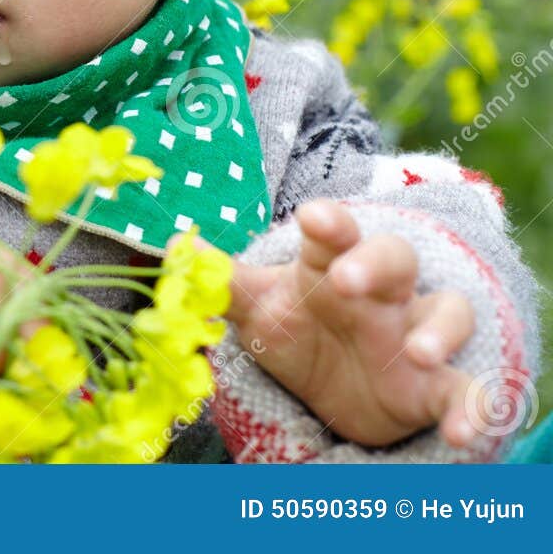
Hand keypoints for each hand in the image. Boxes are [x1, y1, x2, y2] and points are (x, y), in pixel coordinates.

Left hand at [221, 198, 480, 448]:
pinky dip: (471, 406)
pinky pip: (465, 389)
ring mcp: (413, 336)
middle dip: (374, 264)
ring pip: (446, 312)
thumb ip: (220, 281)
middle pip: (393, 258)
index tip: (314, 217)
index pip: (332, 233)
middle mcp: (379, 294)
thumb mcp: (256, 308)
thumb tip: (175, 246)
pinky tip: (463, 429)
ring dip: (436, 329)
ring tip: (416, 352)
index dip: (328, 222)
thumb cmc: (298, 330)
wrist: (336, 390)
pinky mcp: (434, 387)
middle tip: (349, 280)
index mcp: (328, 267)